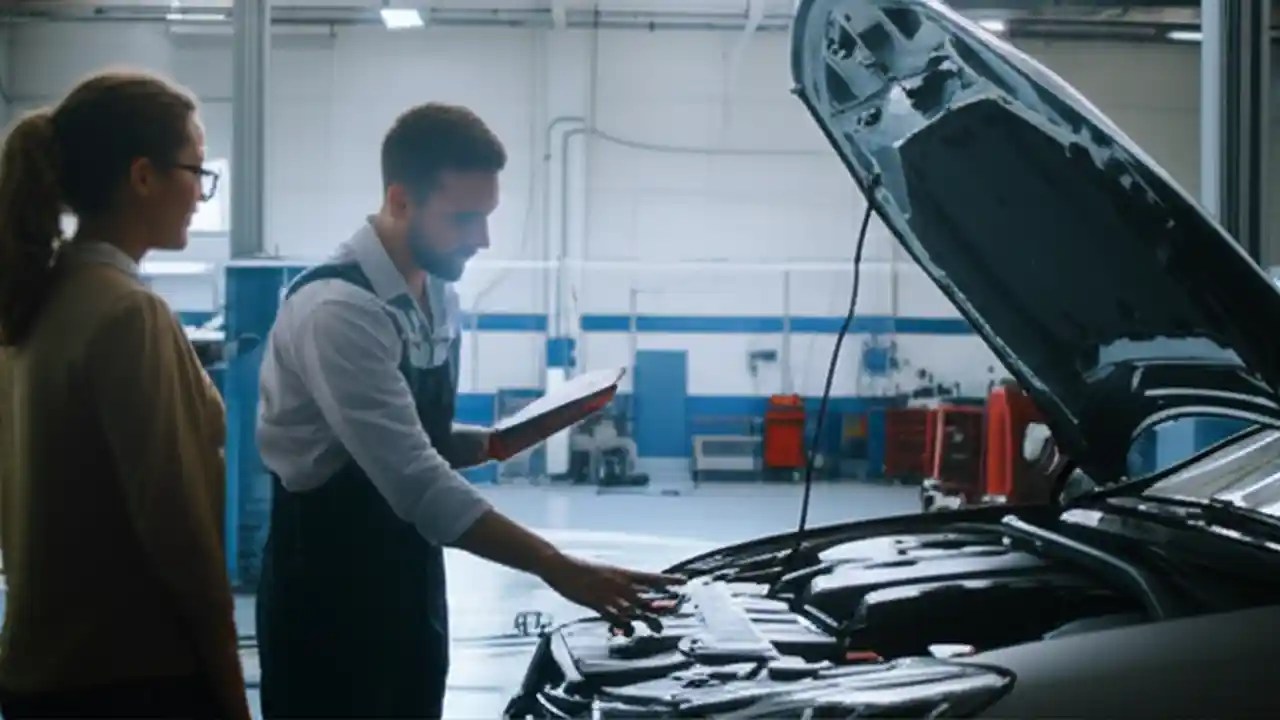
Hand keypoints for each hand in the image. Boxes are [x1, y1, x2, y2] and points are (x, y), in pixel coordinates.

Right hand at [539, 553, 684, 624]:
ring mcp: (609, 596)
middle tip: (675, 609)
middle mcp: (619, 584)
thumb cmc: (581, 567)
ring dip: (647, 619)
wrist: (561, 567)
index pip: (651, 577)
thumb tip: (630, 584)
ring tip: (659, 628)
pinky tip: (628, 630)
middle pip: (646, 596)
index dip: (668, 580)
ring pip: (633, 610)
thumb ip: (618, 580)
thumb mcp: (604, 570)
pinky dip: (622, 625)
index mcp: (622, 573)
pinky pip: (614, 618)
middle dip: (661, 604)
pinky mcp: (597, 605)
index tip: (684, 582)